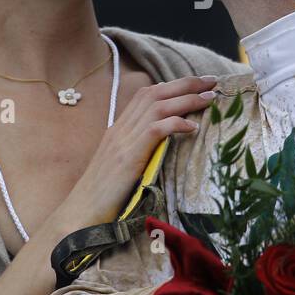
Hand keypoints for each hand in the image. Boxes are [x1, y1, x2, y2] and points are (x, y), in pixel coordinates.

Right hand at [58, 75, 219, 227]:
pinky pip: (155, 130)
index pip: (147, 94)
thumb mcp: (122, 165)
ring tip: (210, 98)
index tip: (197, 84)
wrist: (82, 212)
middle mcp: (120, 128)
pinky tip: (193, 127)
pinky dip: (176, 123)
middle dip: (185, 84)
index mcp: (119, 128)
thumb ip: (139, 148)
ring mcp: (123, 140)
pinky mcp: (128, 156)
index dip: (173, 85)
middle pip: (155, 93)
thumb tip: (164, 142)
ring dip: (187, 99)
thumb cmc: (104, 195)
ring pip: (158, 106)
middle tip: (212, 81)